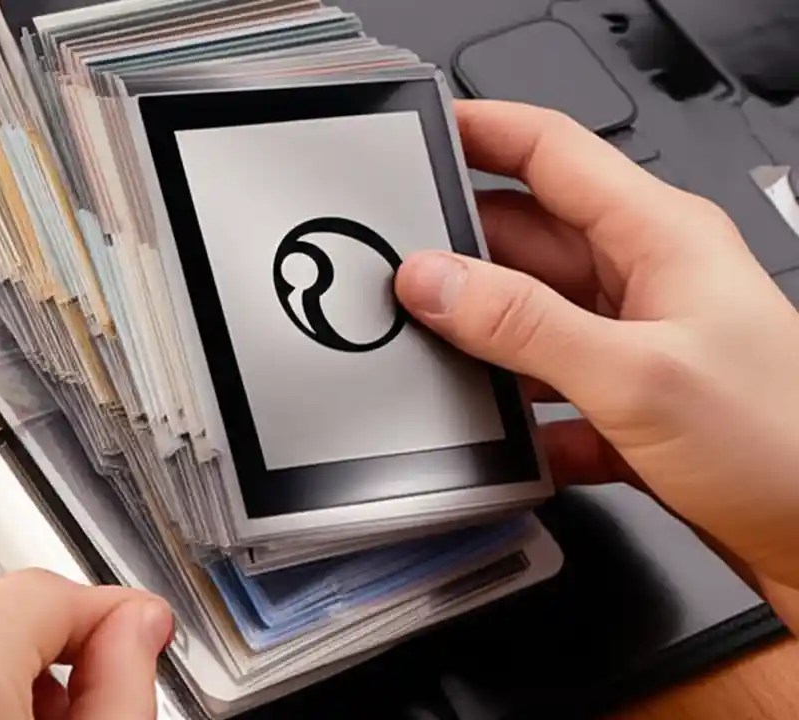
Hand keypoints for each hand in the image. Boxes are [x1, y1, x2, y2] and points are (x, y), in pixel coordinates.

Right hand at [394, 100, 798, 624]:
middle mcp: (646, 279)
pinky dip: (521, 418)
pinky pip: (547, 392)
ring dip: (486, 343)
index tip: (420, 134)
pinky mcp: (628, 405)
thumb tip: (433, 279)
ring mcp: (635, 343)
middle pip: (526, 240)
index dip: (483, 132)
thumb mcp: (636, 374)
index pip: (553, 152)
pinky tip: (509, 444)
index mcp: (660, 236)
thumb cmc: (783, 446)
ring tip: (440, 361)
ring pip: (530, 319)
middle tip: (400, 276)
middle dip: (462, 255)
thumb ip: (522, 324)